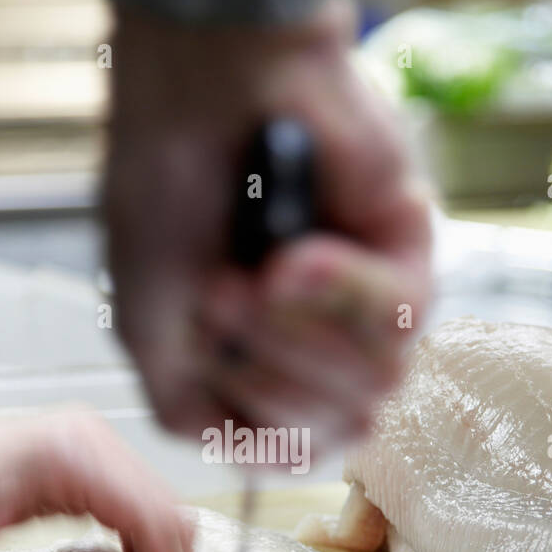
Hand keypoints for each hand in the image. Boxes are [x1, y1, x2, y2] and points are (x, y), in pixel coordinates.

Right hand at [104, 0, 430, 446]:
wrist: (201, 92)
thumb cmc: (166, 190)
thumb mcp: (145, 329)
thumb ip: (190, 414)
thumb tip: (260, 458)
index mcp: (263, 368)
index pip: (296, 453)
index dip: (259, 427)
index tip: (213, 363)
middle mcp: (321, 343)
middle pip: (342, 428)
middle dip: (271, 371)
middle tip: (223, 297)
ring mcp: (365, 303)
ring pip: (377, 384)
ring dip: (299, 332)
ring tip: (258, 270)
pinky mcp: (407, 252)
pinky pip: (400, 318)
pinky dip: (338, 289)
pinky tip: (298, 251)